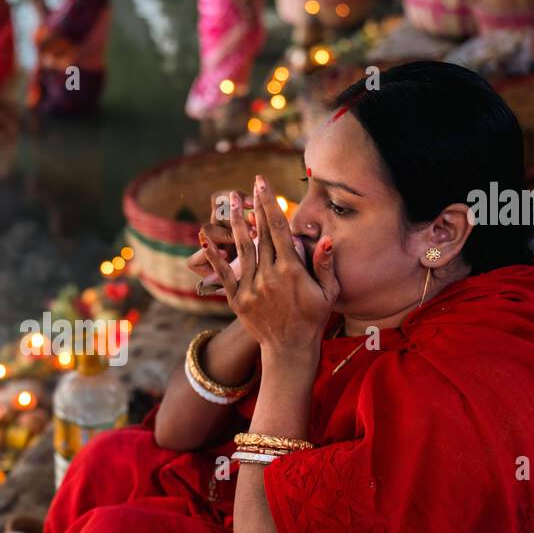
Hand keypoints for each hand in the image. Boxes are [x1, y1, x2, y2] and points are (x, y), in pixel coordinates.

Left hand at [200, 175, 339, 356]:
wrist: (289, 348)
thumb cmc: (312, 317)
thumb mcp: (328, 292)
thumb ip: (324, 264)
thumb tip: (326, 238)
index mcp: (291, 271)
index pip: (278, 230)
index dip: (270, 205)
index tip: (264, 185)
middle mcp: (269, 276)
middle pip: (260, 234)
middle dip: (255, 208)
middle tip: (250, 185)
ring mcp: (251, 288)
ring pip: (242, 248)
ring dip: (237, 223)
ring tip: (232, 201)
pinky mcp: (237, 299)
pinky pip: (223, 273)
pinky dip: (213, 255)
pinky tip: (205, 238)